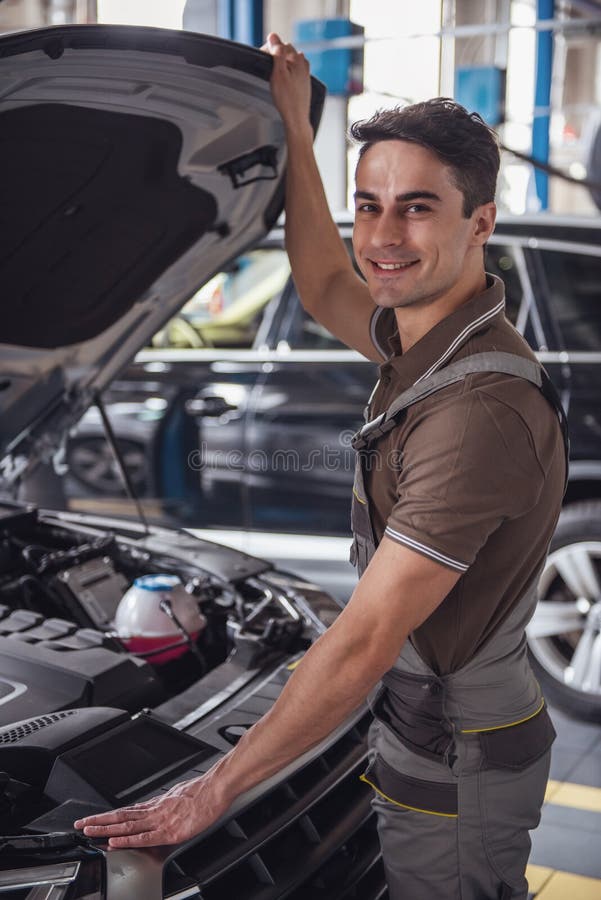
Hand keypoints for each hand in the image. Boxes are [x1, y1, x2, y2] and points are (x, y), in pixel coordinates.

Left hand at [73, 770, 230, 848]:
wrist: (216, 789)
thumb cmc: (202, 793)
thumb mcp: (177, 795)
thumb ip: (165, 804)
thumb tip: (156, 807)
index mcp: (156, 804)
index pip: (126, 811)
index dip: (108, 816)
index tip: (92, 819)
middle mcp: (154, 811)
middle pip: (121, 816)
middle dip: (99, 822)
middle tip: (80, 825)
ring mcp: (160, 820)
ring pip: (128, 825)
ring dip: (106, 829)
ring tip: (89, 831)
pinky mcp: (169, 831)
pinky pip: (144, 837)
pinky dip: (128, 839)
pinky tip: (115, 841)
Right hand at [261, 32, 311, 135]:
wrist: (296, 118)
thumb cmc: (287, 99)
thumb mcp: (278, 73)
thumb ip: (276, 53)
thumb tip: (273, 36)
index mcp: (298, 59)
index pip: (280, 45)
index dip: (268, 50)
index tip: (261, 58)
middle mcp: (303, 64)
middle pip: (285, 52)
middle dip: (274, 57)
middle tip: (266, 69)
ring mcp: (304, 73)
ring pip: (288, 62)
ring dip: (280, 66)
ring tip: (273, 78)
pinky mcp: (303, 83)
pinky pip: (291, 72)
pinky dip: (285, 74)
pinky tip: (281, 85)